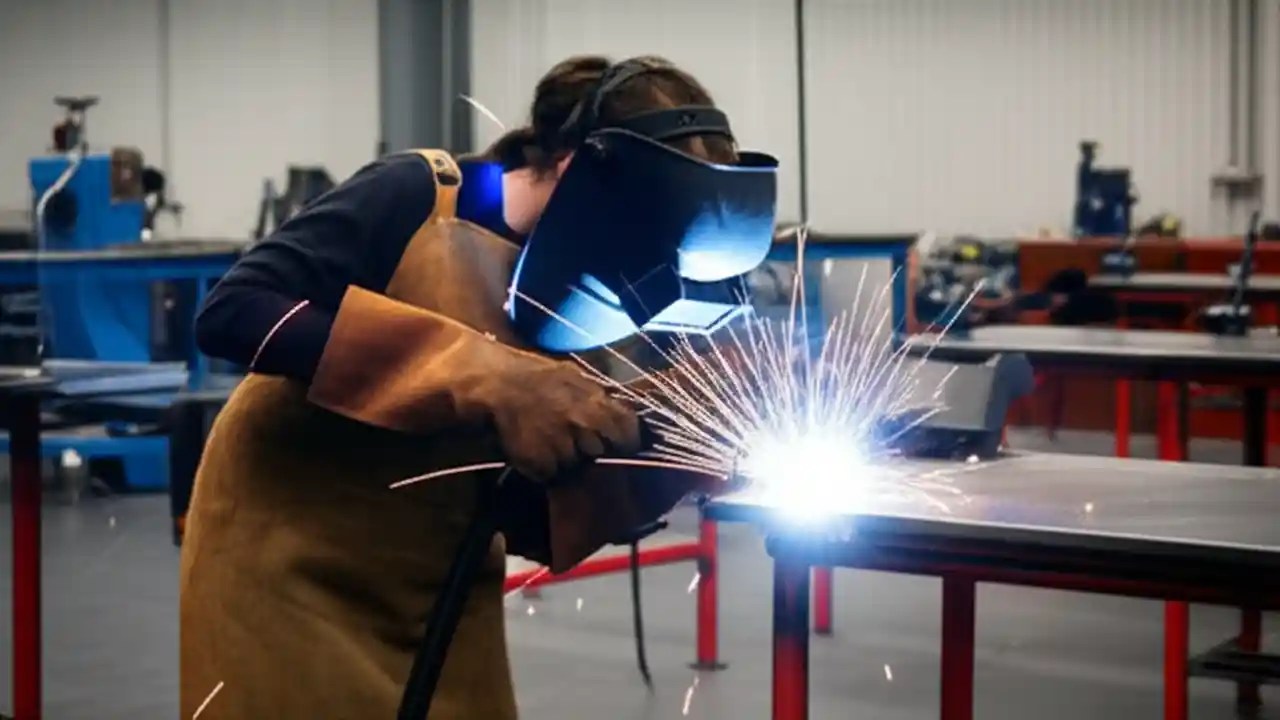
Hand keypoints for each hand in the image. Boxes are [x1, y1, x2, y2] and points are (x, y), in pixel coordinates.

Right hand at [456, 356, 641, 480]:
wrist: (498, 384)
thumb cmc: (539, 377)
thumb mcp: (577, 378)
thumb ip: (602, 400)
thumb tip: (626, 416)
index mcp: (598, 404)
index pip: (629, 436)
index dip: (627, 442)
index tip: (622, 445)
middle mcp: (584, 426)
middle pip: (602, 453)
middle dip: (593, 449)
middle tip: (577, 439)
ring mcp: (563, 447)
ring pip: (577, 466)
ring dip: (567, 459)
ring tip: (551, 440)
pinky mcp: (542, 464)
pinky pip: (552, 474)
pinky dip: (545, 467)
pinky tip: (536, 448)